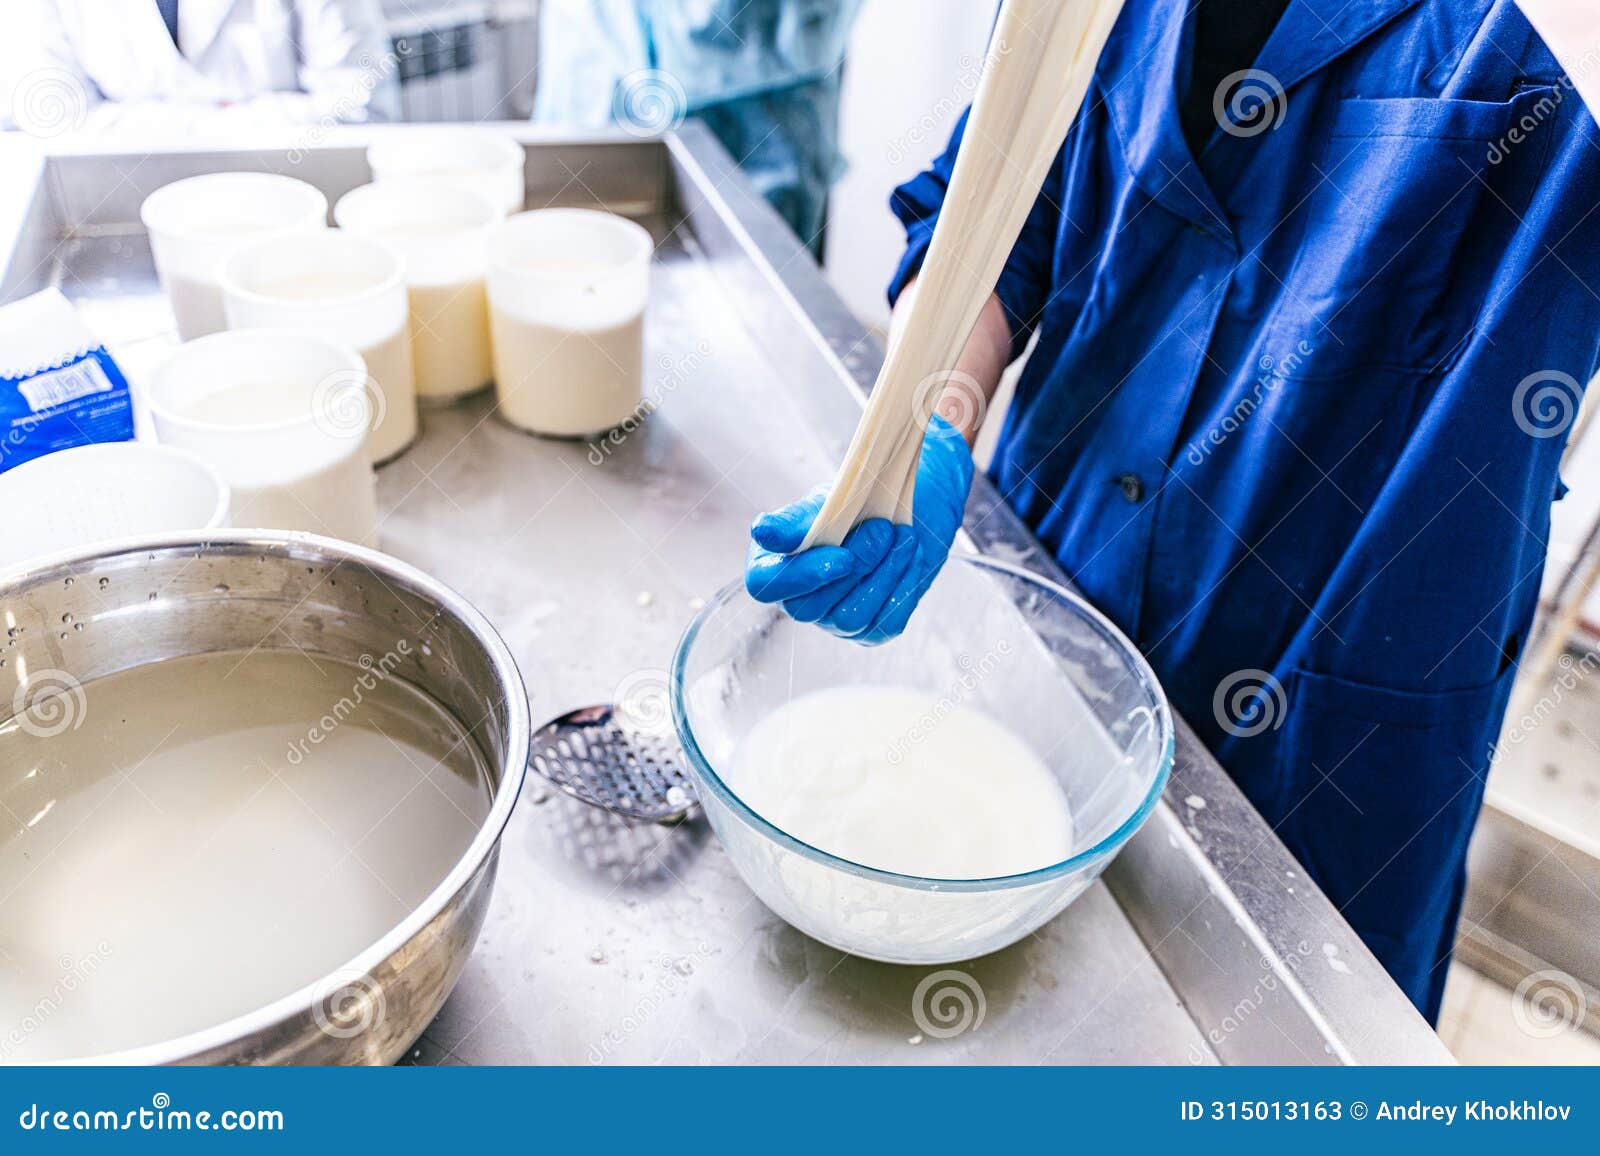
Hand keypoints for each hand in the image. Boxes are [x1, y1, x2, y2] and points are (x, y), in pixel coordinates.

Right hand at [744, 415, 973, 643]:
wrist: (897, 517)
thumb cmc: (850, 508)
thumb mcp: (821, 505)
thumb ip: (792, 522)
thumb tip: (761, 531)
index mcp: (773, 567)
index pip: (765, 586)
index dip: (800, 575)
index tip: (841, 556)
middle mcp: (798, 601)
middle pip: (811, 607)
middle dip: (856, 565)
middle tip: (882, 528)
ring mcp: (833, 622)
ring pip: (851, 618)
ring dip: (884, 573)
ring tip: (904, 535)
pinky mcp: (869, 631)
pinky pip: (884, 623)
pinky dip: (903, 585)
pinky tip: (910, 555)